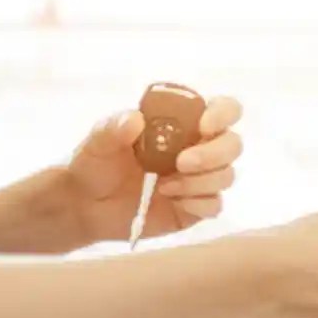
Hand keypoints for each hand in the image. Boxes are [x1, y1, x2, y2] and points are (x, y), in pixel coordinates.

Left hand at [66, 97, 242, 243]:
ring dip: (200, 181)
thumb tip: (135, 119)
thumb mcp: (97, 141)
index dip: (223, 114)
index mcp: (184, 123)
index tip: (204, 125)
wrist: (85, 206)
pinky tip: (172, 201)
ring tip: (164, 187)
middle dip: (213, 154)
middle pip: (233, 145)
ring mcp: (200, 180)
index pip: (224, 109)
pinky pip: (215, 205)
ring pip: (226, 176)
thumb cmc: (95, 164)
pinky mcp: (196, 208)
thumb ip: (113, 127)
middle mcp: (199, 148)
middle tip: (182, 162)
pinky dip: (198, 203)